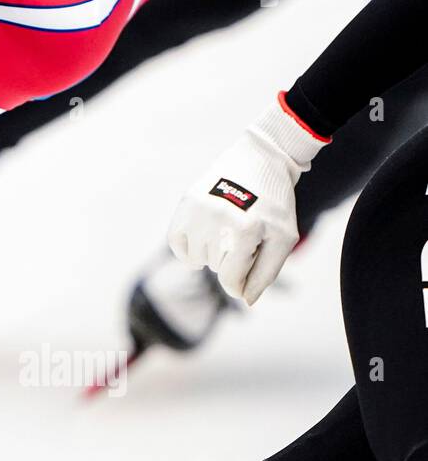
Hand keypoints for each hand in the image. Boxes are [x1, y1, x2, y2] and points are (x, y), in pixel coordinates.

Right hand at [167, 94, 327, 304]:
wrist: (259, 160)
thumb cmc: (276, 204)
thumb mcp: (283, 238)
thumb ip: (265, 273)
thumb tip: (244, 300)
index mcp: (244, 231)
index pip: (230, 280)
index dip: (239, 285)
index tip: (246, 277)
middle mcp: (216, 221)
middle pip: (215, 268)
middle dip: (230, 261)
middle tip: (245, 240)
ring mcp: (197, 211)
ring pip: (195, 258)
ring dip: (210, 254)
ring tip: (227, 234)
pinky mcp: (185, 203)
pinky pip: (176, 243)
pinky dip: (188, 247)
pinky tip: (204, 237)